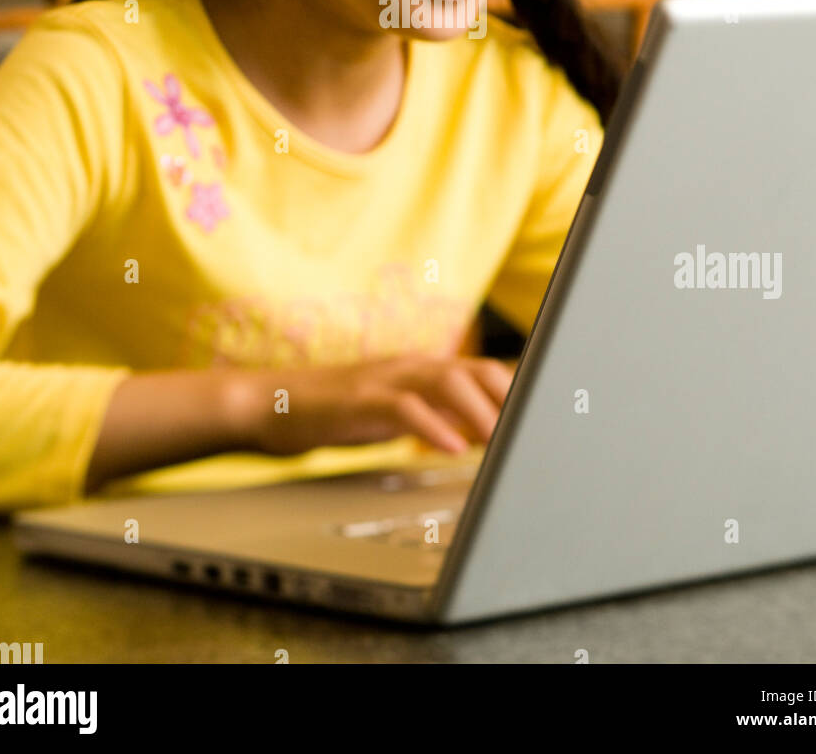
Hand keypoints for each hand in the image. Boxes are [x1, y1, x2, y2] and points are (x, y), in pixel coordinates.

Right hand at [233, 354, 516, 457]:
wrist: (273, 402)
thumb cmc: (338, 411)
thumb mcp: (395, 410)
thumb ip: (435, 415)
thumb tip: (481, 432)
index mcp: (422, 371)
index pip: (483, 370)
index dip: (516, 392)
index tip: (543, 420)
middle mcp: (410, 367)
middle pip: (475, 370)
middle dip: (508, 400)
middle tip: (530, 436)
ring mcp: (385, 379)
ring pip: (446, 381)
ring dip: (479, 412)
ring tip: (499, 442)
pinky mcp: (359, 400)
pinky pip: (403, 408)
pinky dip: (432, 426)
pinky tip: (450, 448)